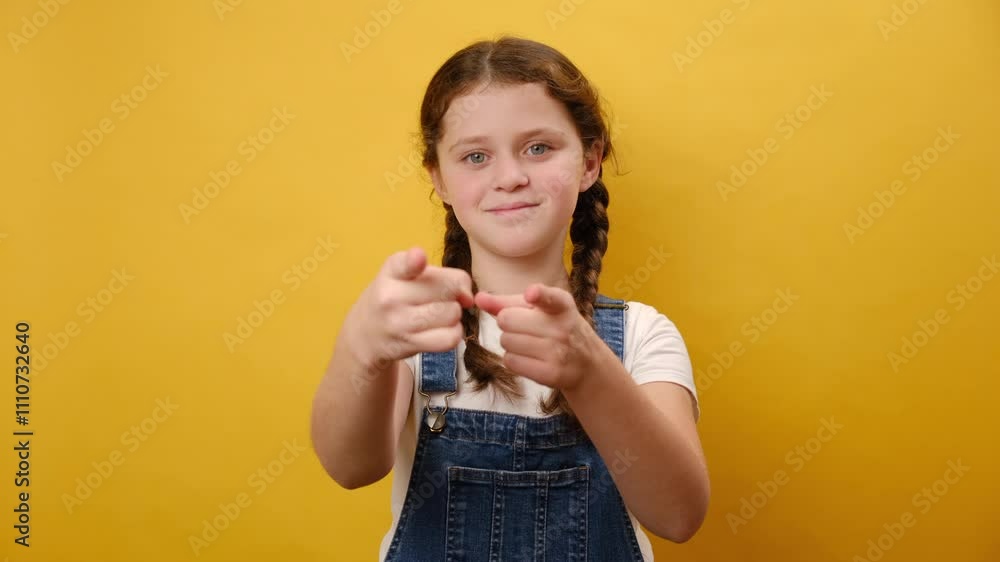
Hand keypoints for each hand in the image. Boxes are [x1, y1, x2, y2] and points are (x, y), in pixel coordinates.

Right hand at [354, 247, 473, 368]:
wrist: (367, 333)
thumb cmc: (396, 297)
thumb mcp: (405, 275)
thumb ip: (440, 275)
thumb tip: (469, 298)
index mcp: (392, 271)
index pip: (404, 264)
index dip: (415, 260)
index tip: (418, 258)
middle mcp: (391, 296)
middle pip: (448, 288)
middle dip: (454, 293)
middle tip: (441, 298)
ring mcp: (400, 322)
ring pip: (452, 313)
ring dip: (454, 314)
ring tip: (439, 314)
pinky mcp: (410, 344)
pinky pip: (450, 338)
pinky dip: (454, 333)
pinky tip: (443, 329)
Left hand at [474, 283, 595, 389]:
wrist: (585, 363)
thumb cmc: (554, 328)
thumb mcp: (539, 309)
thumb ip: (507, 302)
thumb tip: (478, 298)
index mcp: (562, 305)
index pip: (550, 297)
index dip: (538, 294)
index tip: (531, 294)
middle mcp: (562, 327)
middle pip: (507, 320)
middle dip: (508, 324)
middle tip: (525, 328)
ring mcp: (557, 352)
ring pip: (506, 341)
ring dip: (510, 342)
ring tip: (530, 343)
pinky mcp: (550, 373)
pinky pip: (510, 361)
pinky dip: (513, 359)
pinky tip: (529, 357)